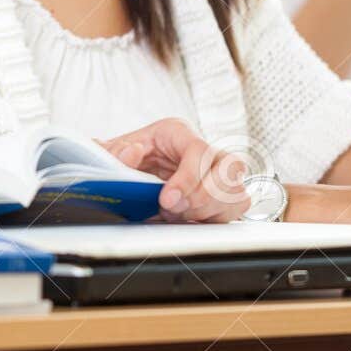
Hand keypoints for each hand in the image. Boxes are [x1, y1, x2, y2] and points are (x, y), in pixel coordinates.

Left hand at [102, 118, 250, 222]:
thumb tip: (131, 153)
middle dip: (199, 198)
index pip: (199, 150)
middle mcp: (205, 148)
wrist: (130, 173)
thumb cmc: (127, 159)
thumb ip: (114, 152)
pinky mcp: (224, 193)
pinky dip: (216, 217)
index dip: (188, 178)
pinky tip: (192, 218)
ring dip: (208, 210)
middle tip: (171, 210)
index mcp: (178, 132)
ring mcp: (219, 171)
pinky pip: (238, 206)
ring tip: (178, 214)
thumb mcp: (112, 151)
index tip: (166, 200)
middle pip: (228, 170)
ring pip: (237, 190)